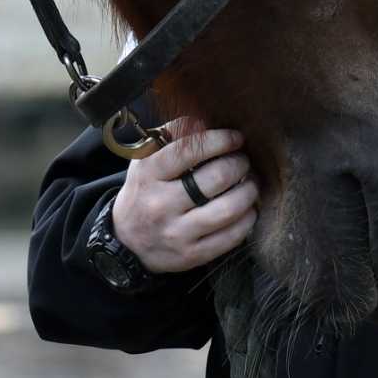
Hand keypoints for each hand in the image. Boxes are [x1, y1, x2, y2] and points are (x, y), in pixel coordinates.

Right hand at [111, 116, 258, 272]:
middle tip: (244, 160)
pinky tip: (247, 209)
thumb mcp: (146, 159)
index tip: (236, 138)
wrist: (127, 242)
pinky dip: (247, 219)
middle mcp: (161, 204)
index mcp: (149, 174)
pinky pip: (231, 236)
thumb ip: (173, 136)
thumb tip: (206, 122)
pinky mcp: (191, 255)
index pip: (189, 151)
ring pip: (228, 209)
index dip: (220, 140)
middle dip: (240, 164)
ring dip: (249, 191)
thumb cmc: (145, 191)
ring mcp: (177, 232)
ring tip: (251, 183)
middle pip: (216, 178)